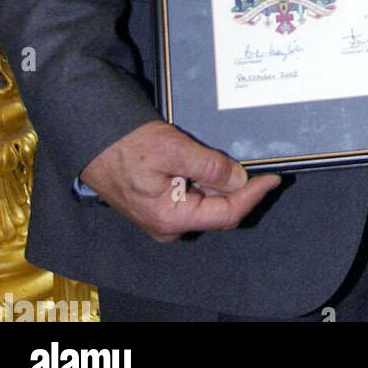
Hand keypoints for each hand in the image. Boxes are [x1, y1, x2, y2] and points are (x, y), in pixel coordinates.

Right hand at [80, 120, 280, 241]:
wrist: (92, 140)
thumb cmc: (129, 145)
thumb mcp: (175, 150)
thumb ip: (210, 167)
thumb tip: (241, 180)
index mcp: (173, 219)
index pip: (227, 214)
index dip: (254, 196)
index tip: (275, 178)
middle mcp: (169, 226)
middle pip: (218, 211)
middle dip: (239, 188)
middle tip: (256, 163)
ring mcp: (163, 218)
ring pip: (206, 202)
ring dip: (221, 182)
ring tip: (231, 157)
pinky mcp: (159, 205)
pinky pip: (191, 195)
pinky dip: (205, 180)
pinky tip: (211, 162)